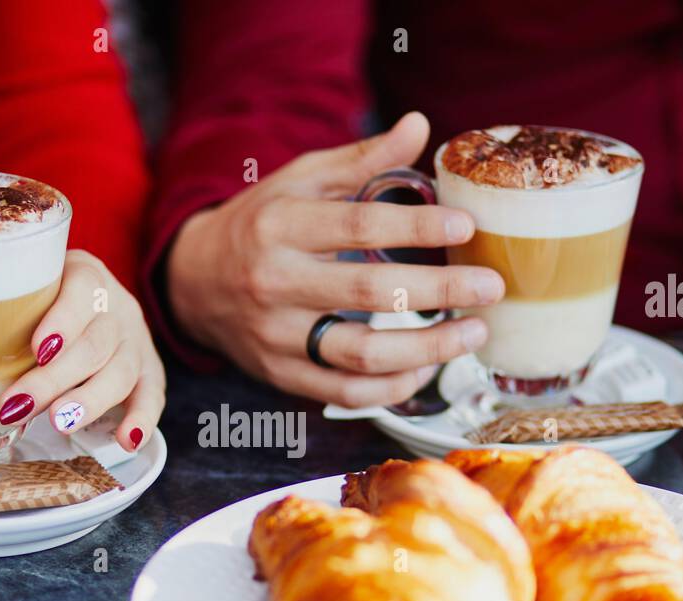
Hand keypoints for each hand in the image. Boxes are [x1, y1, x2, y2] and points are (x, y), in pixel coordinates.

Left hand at [0, 250, 165, 449]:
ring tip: (59, 424)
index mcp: (87, 278)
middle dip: (56, 378)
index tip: (37, 349)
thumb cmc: (47, 302)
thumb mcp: (30, 287)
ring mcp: (137, 343)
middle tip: (20, 404)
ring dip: (89, 401)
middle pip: (95, 344)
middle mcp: (118, 309)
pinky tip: (124, 442)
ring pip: (121, 372)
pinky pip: (152, 398)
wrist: (99, 303)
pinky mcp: (150, 374)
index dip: (63, 322)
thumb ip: (4, 304)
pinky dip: (141, 422)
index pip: (83, 294)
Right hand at [165, 111, 504, 406]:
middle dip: (439, 291)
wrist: (193, 282)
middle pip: (368, 293)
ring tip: (473, 332)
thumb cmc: (259, 225)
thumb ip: (361, 160)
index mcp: (280, 226)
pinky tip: (426, 368)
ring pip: (361, 354)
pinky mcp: (281, 375)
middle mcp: (275, 283)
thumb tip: (419, 126)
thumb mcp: (300, 183)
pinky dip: (392, 386)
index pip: (358, 226)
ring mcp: (276, 336)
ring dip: (427, 349)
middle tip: (489, 287)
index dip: (417, 225)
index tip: (466, 225)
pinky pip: (345, 392)